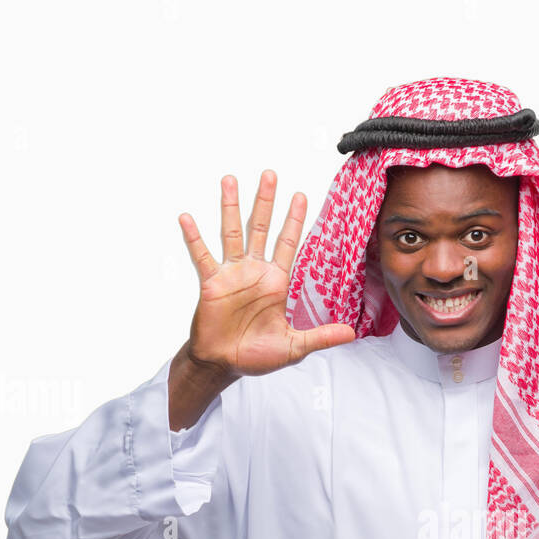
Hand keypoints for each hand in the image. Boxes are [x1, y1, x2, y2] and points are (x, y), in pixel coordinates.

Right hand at [178, 171, 354, 377]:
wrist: (224, 363)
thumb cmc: (257, 355)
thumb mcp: (294, 347)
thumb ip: (320, 337)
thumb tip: (350, 334)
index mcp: (276, 282)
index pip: (288, 244)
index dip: (294, 221)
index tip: (300, 195)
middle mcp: (255, 272)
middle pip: (261, 228)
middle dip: (266, 202)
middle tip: (270, 175)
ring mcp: (232, 274)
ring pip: (232, 232)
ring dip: (230, 207)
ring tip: (230, 180)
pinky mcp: (211, 282)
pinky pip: (202, 255)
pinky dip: (194, 237)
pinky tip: (187, 217)